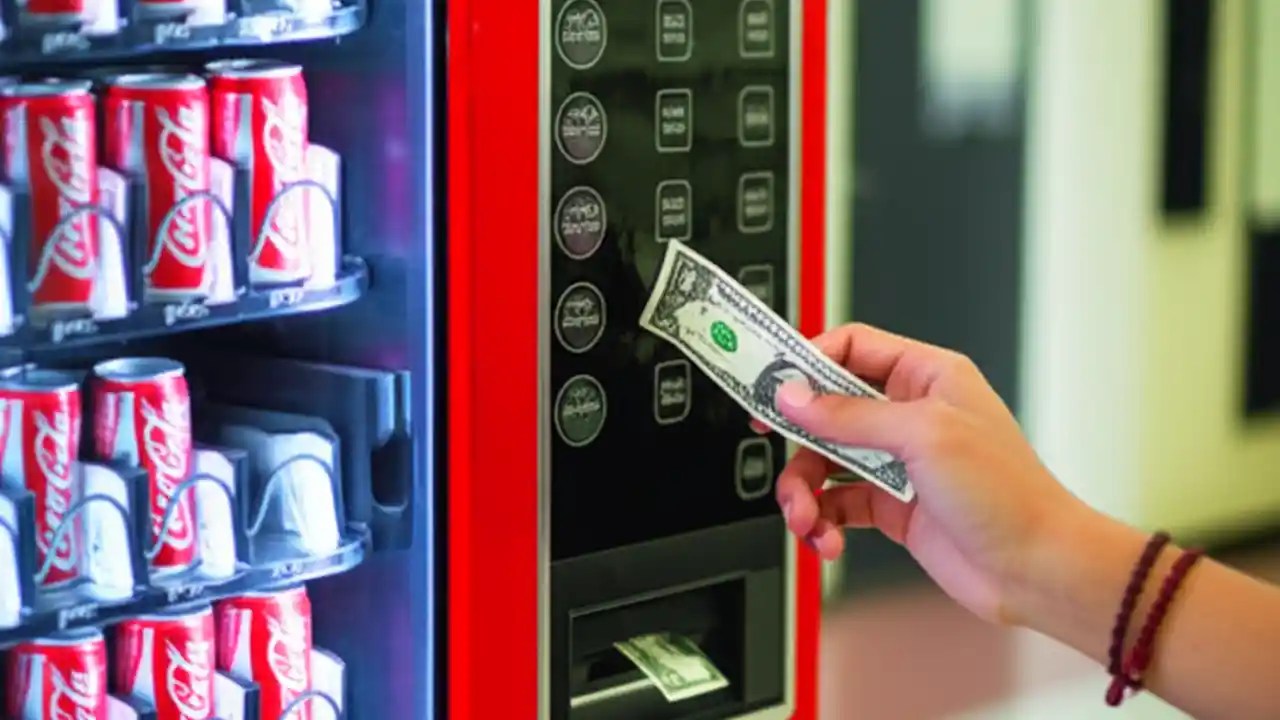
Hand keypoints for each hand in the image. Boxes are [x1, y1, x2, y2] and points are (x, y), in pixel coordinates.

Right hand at [758, 323, 1088, 624]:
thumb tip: (795, 396)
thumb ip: (850, 415)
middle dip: (797, 434)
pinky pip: (836, 504)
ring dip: (804, 490)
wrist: (1035, 569)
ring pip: (824, 461)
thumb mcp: (923, 436)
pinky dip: (823, 521)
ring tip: (805, 517)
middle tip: (768, 439)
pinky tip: (827, 538)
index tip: (769, 378)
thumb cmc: (1008, 494)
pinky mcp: (891, 506)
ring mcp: (898, 461)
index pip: (851, 348)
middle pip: (826, 408)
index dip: (806, 361)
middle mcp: (909, 414)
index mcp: (925, 376)